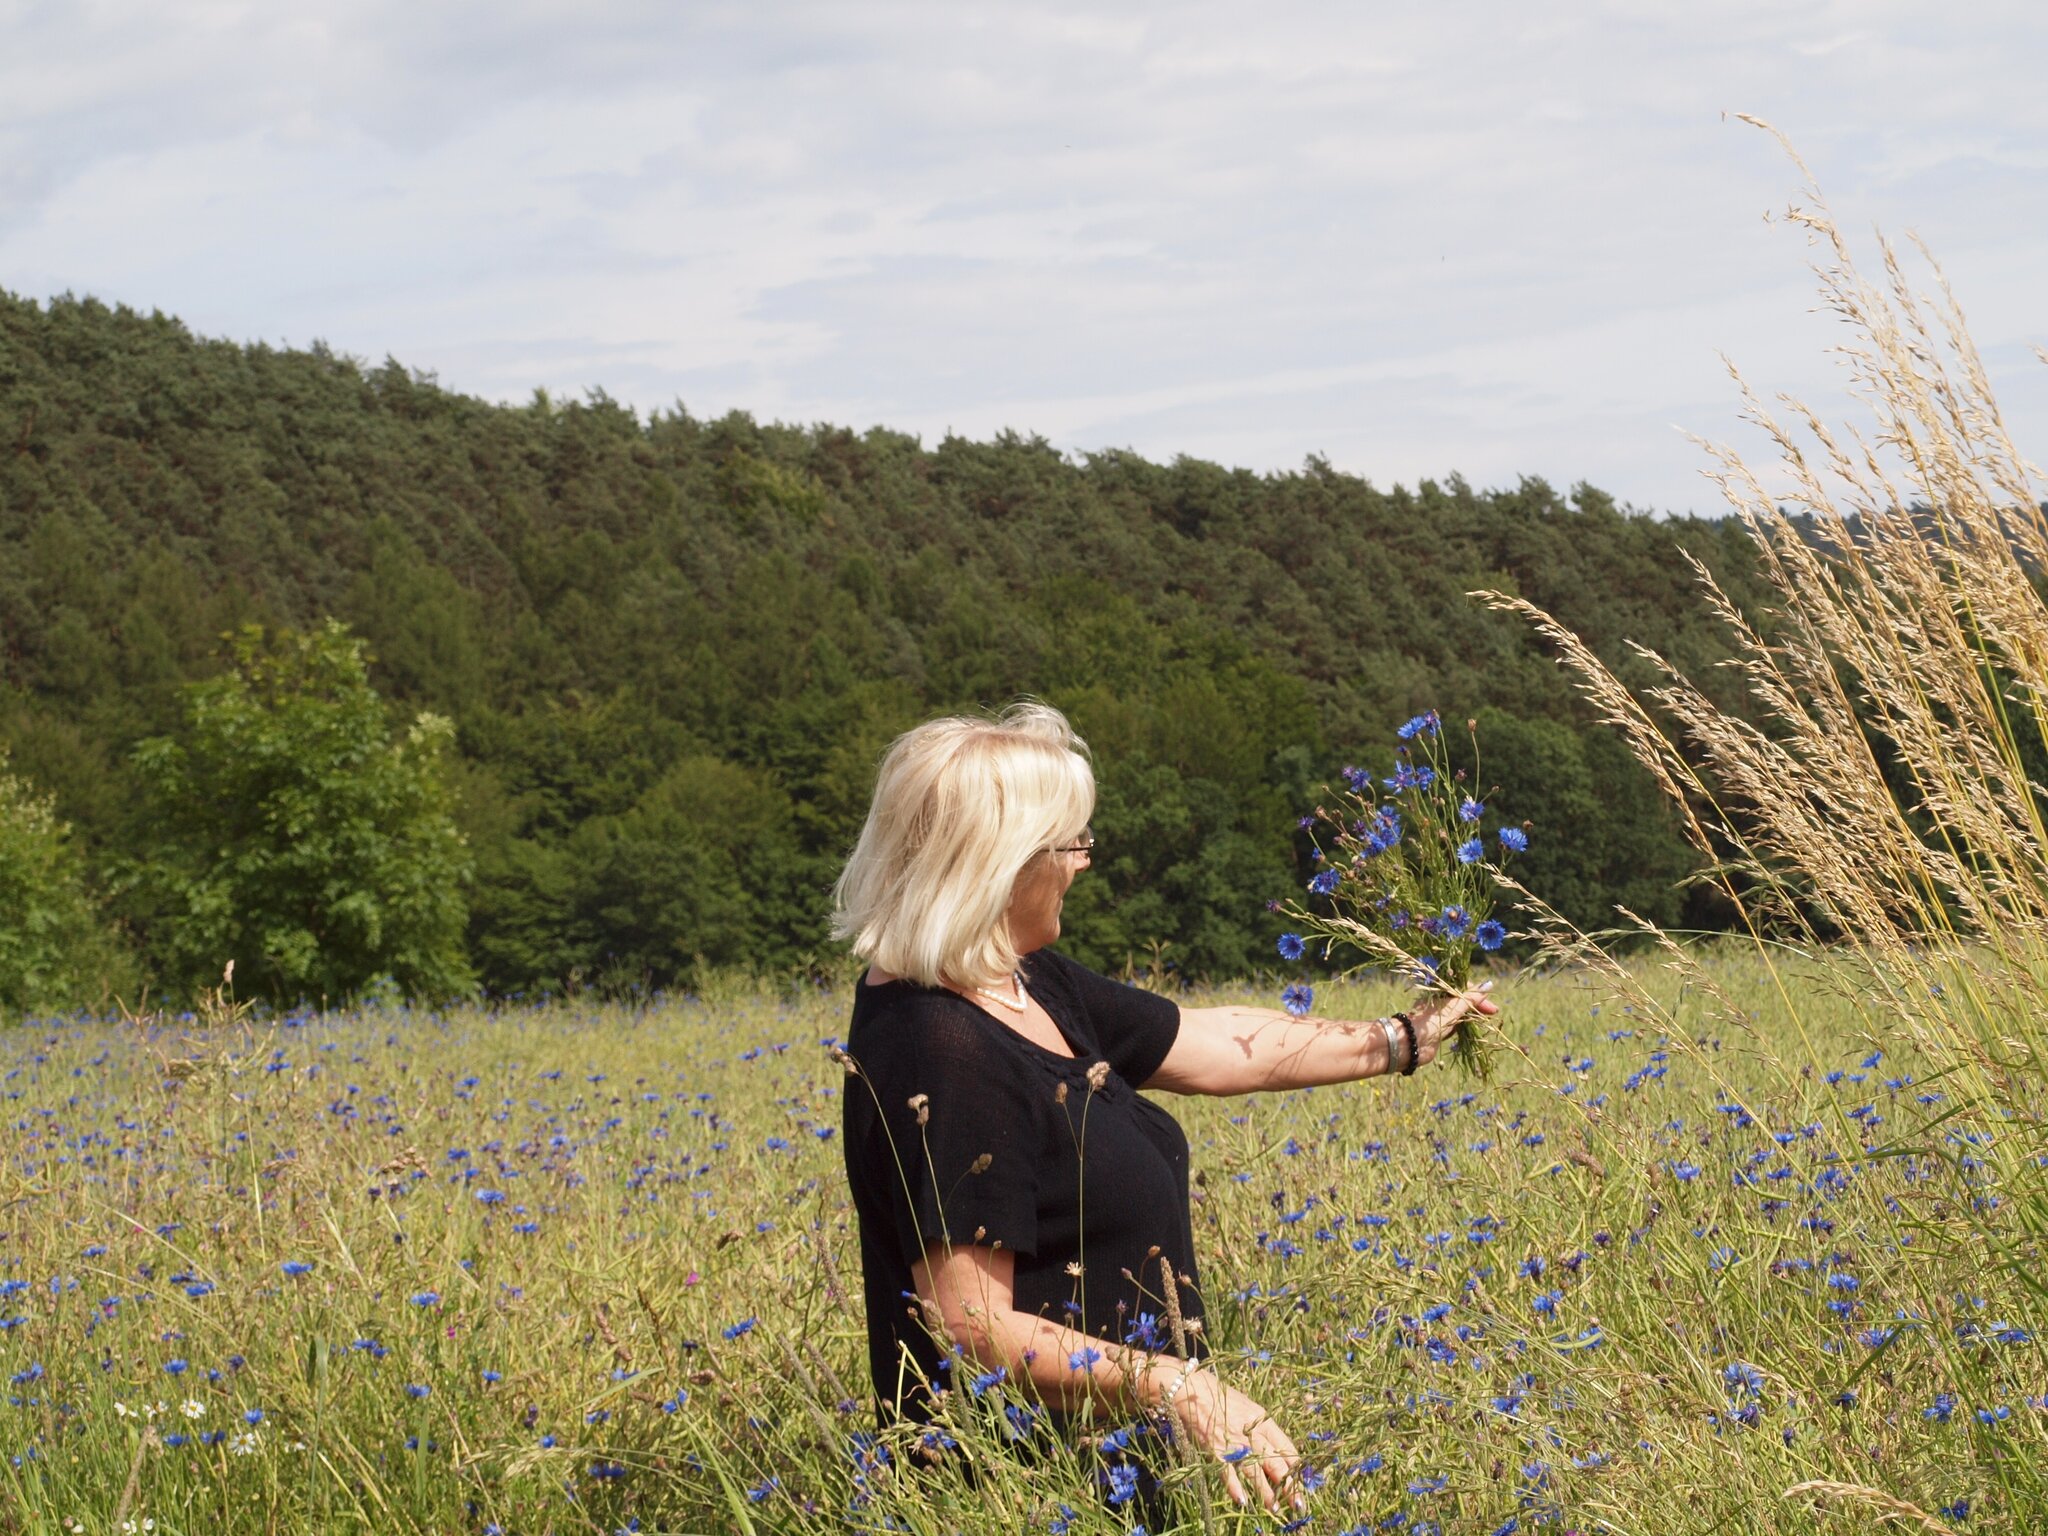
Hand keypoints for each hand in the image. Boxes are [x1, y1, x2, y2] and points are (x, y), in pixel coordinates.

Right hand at [1160, 1362, 1302, 1511]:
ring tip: (1274, 1507)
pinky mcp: (1215, 1449)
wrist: (1193, 1390)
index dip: (1296, 1468)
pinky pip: (1227, 1472)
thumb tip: (1276, 1450)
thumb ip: (1262, 1428)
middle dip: (1288, 1485)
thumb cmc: (1222, 1398)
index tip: (1301, 1482)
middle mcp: (1252, 1433)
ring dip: (1265, 1492)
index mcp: (1263, 1421)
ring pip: (1255, 1472)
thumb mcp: (1249, 1408)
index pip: (1287, 1447)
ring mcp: (1234, 1442)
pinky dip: (1235, 1487)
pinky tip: (1242, 1500)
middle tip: (1296, 1503)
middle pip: (1275, 1463)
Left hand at [1406, 985, 1499, 1067]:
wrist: (1411, 1043)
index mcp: (1440, 992)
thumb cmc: (1431, 1021)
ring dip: (1471, 1017)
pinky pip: (1454, 1027)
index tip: (1490, 1004)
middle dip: (1477, 1006)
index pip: (1463, 989)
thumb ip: (1471, 998)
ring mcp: (1438, 1017)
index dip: (1477, 995)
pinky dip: (1462, 1028)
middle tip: (1493, 1012)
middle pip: (1462, 1001)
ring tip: (1483, 1021)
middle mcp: (1439, 1003)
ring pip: (1459, 1014)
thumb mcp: (1454, 1007)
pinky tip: (1470, 1030)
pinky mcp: (1438, 1031)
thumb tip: (1489, 984)